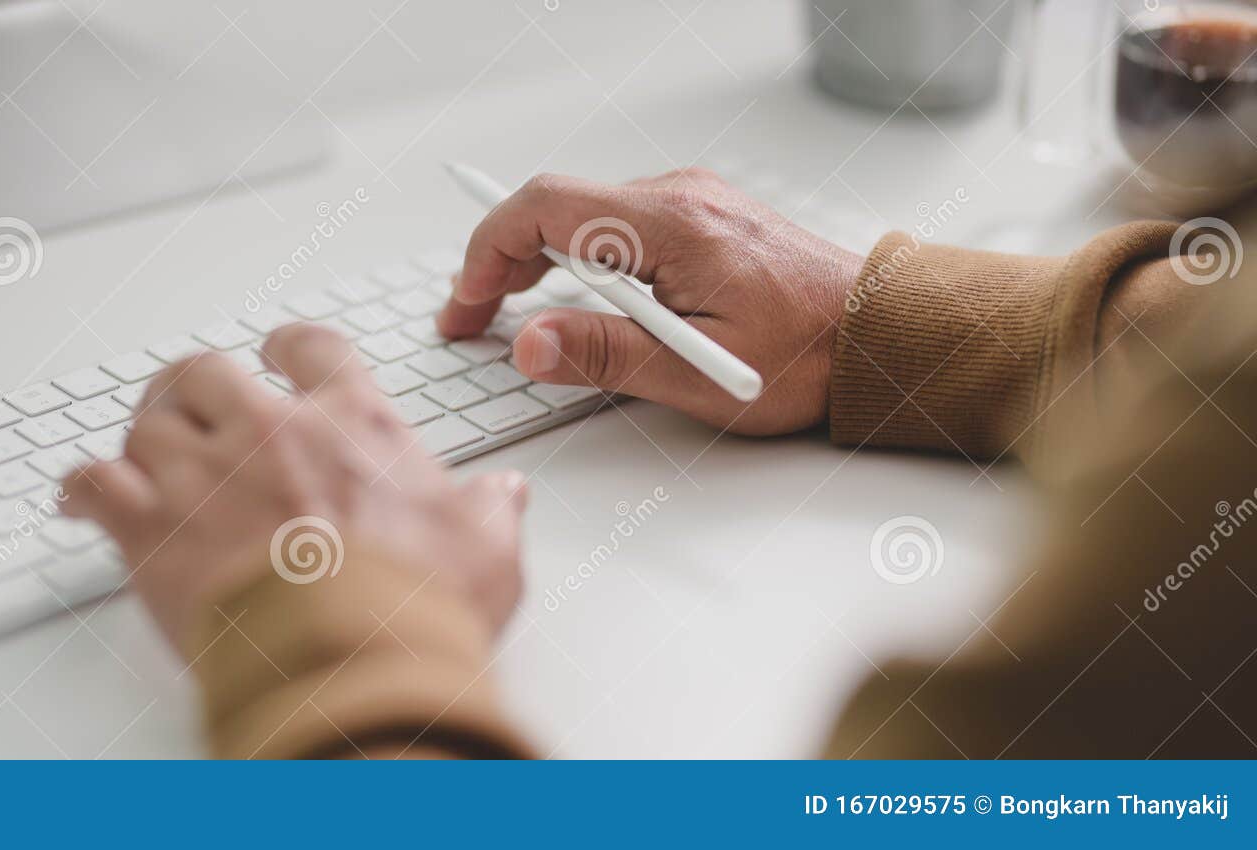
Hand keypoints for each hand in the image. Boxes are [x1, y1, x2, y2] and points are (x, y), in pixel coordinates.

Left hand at [60, 324, 528, 645]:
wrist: (348, 668)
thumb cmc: (414, 610)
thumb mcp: (485, 554)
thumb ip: (490, 514)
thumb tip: (505, 496)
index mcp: (351, 424)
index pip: (314, 348)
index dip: (292, 346)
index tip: (282, 354)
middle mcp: (271, 431)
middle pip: (208, 371)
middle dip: (196, 386)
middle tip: (193, 404)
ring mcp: (204, 474)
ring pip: (147, 420)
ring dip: (143, 436)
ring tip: (143, 455)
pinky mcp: (150, 528)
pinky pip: (93, 482)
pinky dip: (82, 489)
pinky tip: (83, 499)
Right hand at [437, 168, 864, 434]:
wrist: (878, 336)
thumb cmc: (805, 356)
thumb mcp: (696, 373)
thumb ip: (606, 356)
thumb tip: (530, 343)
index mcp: (672, 226)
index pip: (546, 208)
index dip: (488, 252)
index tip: (465, 303)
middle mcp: (679, 198)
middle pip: (556, 207)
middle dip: (500, 260)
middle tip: (470, 316)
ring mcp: (691, 204)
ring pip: (584, 215)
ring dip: (537, 258)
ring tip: (508, 311)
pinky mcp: (701, 221)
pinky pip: (618, 225)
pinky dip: (577, 257)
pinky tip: (573, 299)